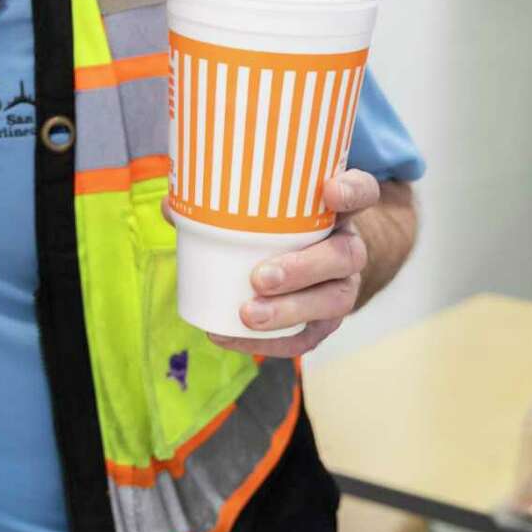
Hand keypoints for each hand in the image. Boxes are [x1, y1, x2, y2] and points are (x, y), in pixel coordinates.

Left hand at [201, 169, 380, 358]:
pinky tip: (238, 338)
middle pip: (345, 256)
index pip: (361, 191)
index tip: (329, 190)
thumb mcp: (259, 209)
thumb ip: (217, 202)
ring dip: (290, 311)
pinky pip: (310, 335)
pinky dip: (275, 341)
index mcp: (335, 210)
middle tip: (260, 278)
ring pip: (334, 300)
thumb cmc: (276, 226)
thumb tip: (170, 206)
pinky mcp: (328, 319)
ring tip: (248, 315)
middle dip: (303, 269)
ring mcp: (343, 285)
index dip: (351, 190)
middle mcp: (347, 246)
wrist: (308, 262)